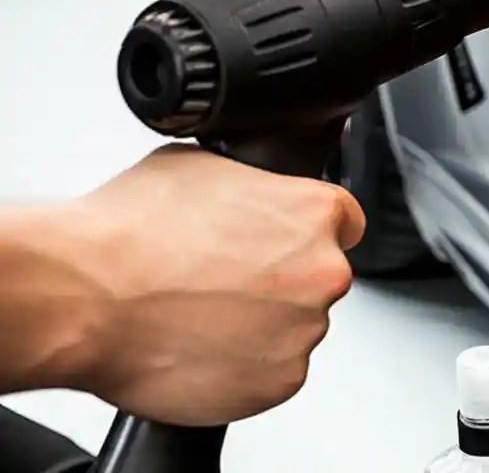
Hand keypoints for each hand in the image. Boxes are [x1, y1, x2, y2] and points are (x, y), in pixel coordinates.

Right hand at [70, 145, 363, 425]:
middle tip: (223, 281)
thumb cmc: (130, 232)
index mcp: (313, 213)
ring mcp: (304, 329)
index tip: (283, 242)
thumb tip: (247, 191)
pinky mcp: (281, 380)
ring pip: (294, 327)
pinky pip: (273, 373)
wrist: (87, 296)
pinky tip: (200, 347)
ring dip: (261, 326)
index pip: (344, 222)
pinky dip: (244, 367)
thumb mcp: (198, 166)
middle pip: (318, 277)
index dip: (306, 231)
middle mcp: (322, 271)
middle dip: (280, 281)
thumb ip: (248, 184)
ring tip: (200, 315)